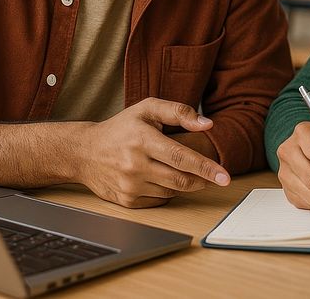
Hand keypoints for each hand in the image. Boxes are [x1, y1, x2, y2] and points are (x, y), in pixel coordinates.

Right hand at [77, 98, 229, 207]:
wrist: (85, 152)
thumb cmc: (121, 128)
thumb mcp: (147, 109)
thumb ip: (178, 112)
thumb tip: (206, 124)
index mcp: (142, 140)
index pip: (180, 157)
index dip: (206, 168)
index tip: (225, 176)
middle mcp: (135, 165)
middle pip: (180, 179)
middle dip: (204, 180)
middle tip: (217, 177)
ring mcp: (130, 186)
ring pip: (172, 191)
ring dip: (186, 184)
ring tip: (184, 170)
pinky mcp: (127, 200)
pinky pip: (159, 200)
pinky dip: (169, 191)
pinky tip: (162, 178)